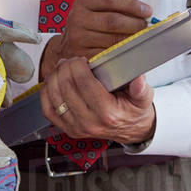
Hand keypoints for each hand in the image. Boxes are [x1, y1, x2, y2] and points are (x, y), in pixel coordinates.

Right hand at [39, 0, 151, 78]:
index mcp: (82, 3)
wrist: (66, 48)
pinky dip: (123, 53)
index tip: (147, 11)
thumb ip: (115, 9)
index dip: (132, 4)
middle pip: (114, 20)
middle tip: (145, 27)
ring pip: (114, 39)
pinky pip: (110, 55)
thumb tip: (144, 12)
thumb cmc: (88, 27)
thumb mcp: (94, 11)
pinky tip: (130, 51)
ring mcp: (79, 39)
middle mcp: (77, 19)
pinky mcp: (83, 56)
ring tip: (140, 39)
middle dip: (135, 24)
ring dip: (132, 40)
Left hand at [40, 56, 155, 144]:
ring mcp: (77, 128)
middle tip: (71, 61)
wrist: (131, 130)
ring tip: (62, 68)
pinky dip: (46, 93)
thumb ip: (141, 88)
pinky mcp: (68, 129)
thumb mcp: (143, 99)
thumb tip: (139, 79)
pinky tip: (52, 82)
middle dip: (65, 67)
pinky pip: (48, 110)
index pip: (84, 82)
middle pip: (66, 87)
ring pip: (54, 96)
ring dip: (54, 77)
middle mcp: (90, 122)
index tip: (82, 59)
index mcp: (108, 113)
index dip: (78, 65)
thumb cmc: (134, 111)